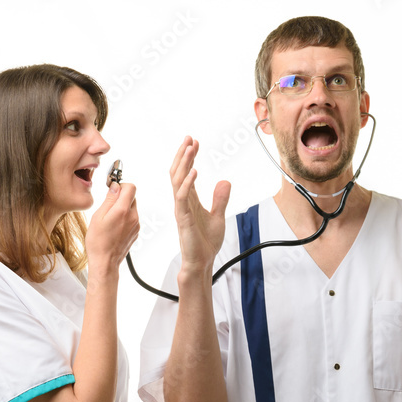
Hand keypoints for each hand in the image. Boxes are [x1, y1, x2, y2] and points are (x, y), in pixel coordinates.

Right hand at [85, 181, 139, 269]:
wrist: (105, 262)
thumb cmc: (98, 242)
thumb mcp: (98, 217)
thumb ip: (109, 199)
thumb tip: (116, 186)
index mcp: (123, 211)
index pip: (131, 187)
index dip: (121, 185)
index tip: (113, 189)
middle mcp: (133, 217)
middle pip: (132, 197)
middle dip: (121, 197)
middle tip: (108, 204)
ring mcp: (136, 225)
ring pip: (132, 207)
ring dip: (122, 208)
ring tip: (110, 218)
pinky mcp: (136, 231)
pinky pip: (132, 218)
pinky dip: (125, 217)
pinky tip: (114, 226)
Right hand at [170, 137, 230, 273]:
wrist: (201, 263)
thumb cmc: (205, 243)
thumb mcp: (218, 216)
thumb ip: (220, 199)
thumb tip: (224, 181)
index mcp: (189, 201)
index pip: (186, 174)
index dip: (190, 157)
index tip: (194, 143)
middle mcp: (182, 202)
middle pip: (178, 173)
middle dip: (183, 154)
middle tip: (189, 138)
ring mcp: (181, 209)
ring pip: (177, 180)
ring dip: (184, 163)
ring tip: (190, 148)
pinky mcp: (183, 218)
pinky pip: (182, 197)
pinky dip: (187, 183)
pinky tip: (194, 171)